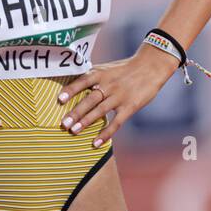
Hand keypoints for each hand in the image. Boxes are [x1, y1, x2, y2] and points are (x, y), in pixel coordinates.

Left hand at [56, 46, 179, 146]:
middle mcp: (109, 85)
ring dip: (86, 122)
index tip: (60, 99)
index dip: (71, 90)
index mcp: (101, 73)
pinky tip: (95, 143)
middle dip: (76, 112)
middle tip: (63, 123)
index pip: (83, 81)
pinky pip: (116, 122)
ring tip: (74, 131)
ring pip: (100, 111)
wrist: (150, 66)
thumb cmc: (124, 69)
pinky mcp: (130, 107)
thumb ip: (91, 78)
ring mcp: (119, 96)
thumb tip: (69, 87)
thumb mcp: (106, 68)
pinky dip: (105, 134)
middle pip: (90, 99)